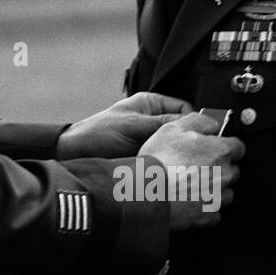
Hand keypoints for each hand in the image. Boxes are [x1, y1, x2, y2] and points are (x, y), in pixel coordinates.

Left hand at [56, 93, 192, 159]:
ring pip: (175, 146)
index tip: (199, 135)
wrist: (76, 154)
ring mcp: (151, 139)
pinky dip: (168, 164)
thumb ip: (163, 123)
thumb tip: (193, 124)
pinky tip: (170, 169)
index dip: (193, 121)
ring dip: (177, 154)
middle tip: (193, 151)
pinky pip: (165, 159)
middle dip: (187, 140)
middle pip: (182, 129)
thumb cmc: (98, 133)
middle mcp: (154, 120)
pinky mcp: (148, 157)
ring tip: (180, 161)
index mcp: (151, 105)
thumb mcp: (133, 125)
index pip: (184, 109)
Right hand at [137, 111, 244, 230]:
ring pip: (225, 191)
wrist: (147, 193)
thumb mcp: (174, 127)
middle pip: (232, 169)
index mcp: (220, 151)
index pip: (238, 147)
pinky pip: (214, 211)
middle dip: (218, 167)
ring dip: (213, 188)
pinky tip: (189, 199)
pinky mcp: (209, 216)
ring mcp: (218, 197)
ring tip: (189, 183)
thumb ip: (199, 121)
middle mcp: (225, 175)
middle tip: (195, 165)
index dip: (223, 146)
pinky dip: (204, 206)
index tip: (212, 148)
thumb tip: (213, 124)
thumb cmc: (159, 161)